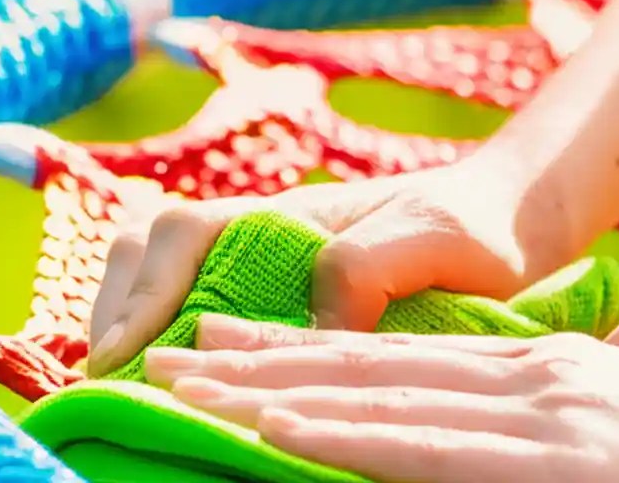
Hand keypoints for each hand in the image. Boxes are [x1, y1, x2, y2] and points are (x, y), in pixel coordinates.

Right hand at [88, 155, 572, 375]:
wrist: (509, 228)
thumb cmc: (472, 225)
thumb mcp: (430, 236)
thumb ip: (363, 268)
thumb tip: (305, 329)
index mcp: (280, 219)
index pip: (177, 236)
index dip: (139, 291)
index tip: (124, 356)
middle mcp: (259, 248)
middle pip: (146, 257)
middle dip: (114, 312)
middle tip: (108, 384)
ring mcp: (266, 281)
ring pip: (166, 292)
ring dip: (134, 334)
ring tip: (131, 396)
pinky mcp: (285, 320)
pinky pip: (210, 331)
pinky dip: (179, 357)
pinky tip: (188, 399)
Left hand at [143, 314, 618, 482]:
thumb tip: (613, 351)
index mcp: (541, 370)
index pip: (404, 357)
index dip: (317, 352)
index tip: (244, 350)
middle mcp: (517, 383)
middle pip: (367, 366)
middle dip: (264, 363)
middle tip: (178, 355)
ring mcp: (525, 420)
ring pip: (372, 397)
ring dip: (275, 393)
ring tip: (196, 388)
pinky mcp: (539, 461)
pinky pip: (419, 448)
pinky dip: (342, 436)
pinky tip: (279, 430)